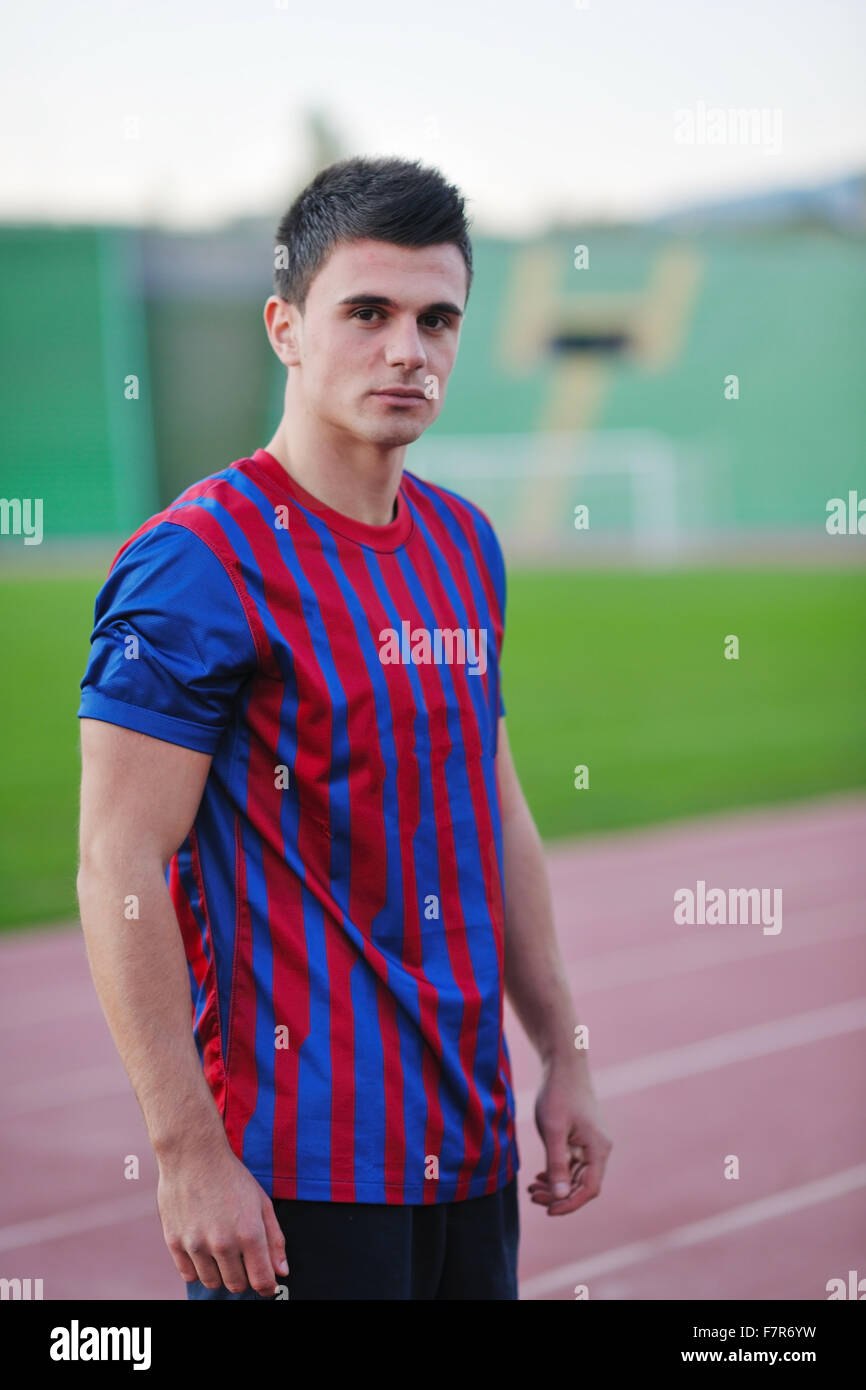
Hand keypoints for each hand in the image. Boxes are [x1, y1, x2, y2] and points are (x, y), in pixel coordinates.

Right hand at [157, 1144, 288, 1294]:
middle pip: (236, 1285)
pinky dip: (198, 1268)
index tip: (266, 1284)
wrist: (193, 1155)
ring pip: (212, 1282)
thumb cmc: (230, 1176)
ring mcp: (196, 1244)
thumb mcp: (262, 1202)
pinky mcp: (174, 1242)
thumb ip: (275, 1239)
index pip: (261, 1280)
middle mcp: (223, 1243)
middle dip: (243, 1277)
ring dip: (220, 1273)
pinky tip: (204, 1249)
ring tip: (221, 1249)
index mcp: (249, 1233)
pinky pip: (189, 1275)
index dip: (266, 1286)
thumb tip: (281, 1271)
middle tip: (241, 1257)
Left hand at [530, 1060, 611, 1215]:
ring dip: (555, 1185)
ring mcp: (591, 1143)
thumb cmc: (558, 1094)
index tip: (547, 1210)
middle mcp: (599, 1149)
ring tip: (531, 1188)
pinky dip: (557, 1172)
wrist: (563, 1064)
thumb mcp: (553, 1130)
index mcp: (598, 1149)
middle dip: (557, 1195)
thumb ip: (557, 1163)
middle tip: (531, 1195)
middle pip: (581, 1185)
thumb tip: (559, 1196)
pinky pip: (572, 1163)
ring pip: (575, 1175)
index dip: (569, 1204)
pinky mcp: (582, 1137)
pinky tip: (540, 1176)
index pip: (589, 1189)